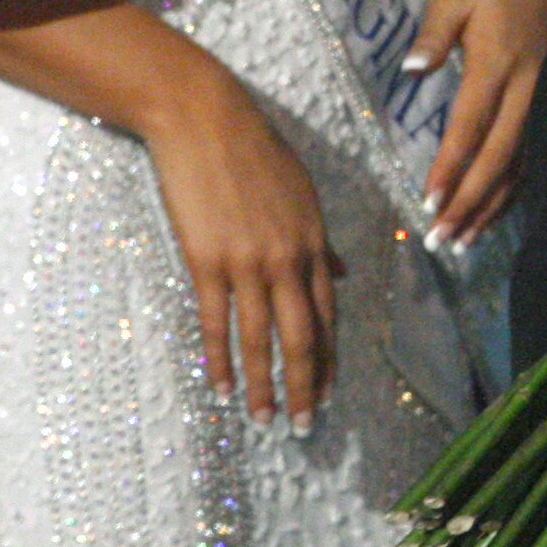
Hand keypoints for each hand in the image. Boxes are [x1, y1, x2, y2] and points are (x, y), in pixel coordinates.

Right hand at [140, 52, 341, 428]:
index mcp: (314, 241)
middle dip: (304, 387)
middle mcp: (289, 258)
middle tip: (304, 426)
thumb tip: (342, 272)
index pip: (327, 315)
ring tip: (263, 421)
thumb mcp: (302, 191)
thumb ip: (321, 238)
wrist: (205, 120)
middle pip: (302, 337)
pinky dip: (220, 360)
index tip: (327, 392)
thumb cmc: (254, 149)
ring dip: (263, 386)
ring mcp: (248, 263)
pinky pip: (216, 323)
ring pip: (261, 339)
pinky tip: (221, 387)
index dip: (327, 358)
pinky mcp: (207, 261)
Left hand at [412, 0, 546, 245]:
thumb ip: (434, 35)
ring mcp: (542, 98)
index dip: (451, 167)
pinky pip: (531, 155)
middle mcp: (526, 87)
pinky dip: (510, 190)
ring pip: (519, 164)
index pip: (471, 126)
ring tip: (462, 241)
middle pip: (498, 157)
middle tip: (441, 238)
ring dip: (490, 206)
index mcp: (498, 62)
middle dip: (469, 202)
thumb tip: (412, 70)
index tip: (429, 202)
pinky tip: (491, 214)